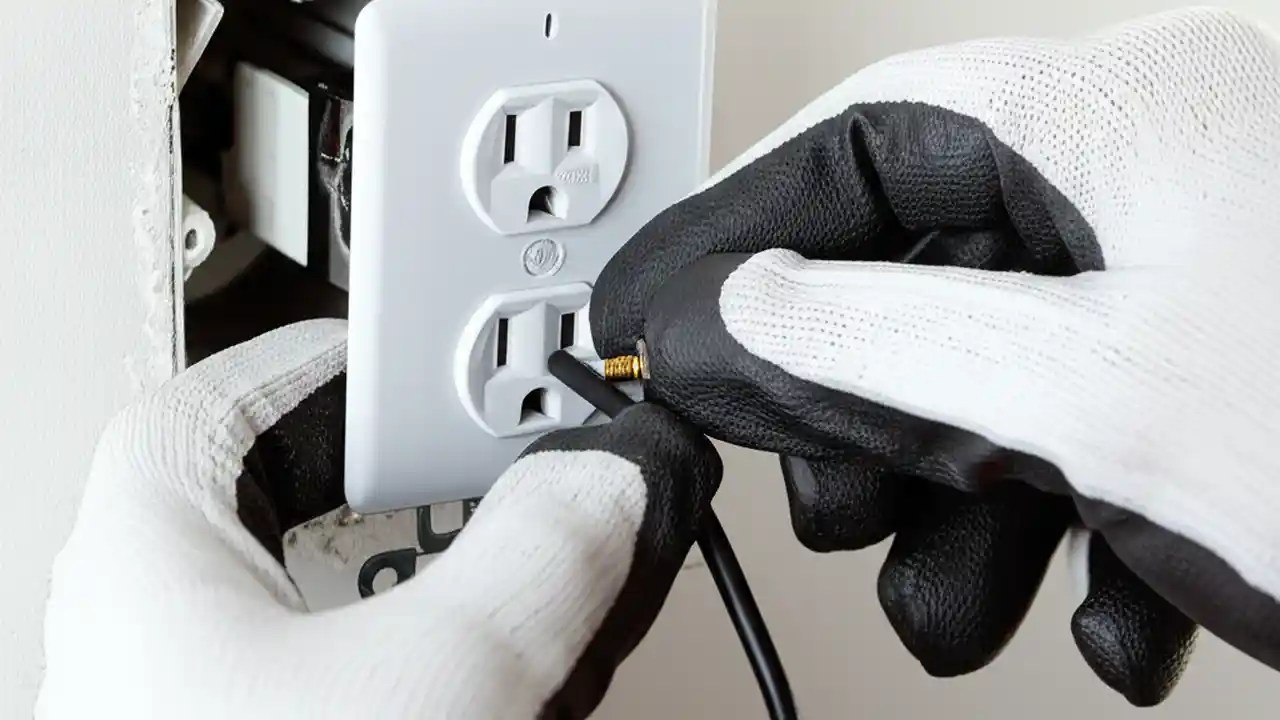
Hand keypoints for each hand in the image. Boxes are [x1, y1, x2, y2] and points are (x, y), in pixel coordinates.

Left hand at [37, 320, 719, 718]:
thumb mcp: (436, 686)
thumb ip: (538, 562)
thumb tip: (602, 487)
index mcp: (145, 550)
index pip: (239, 387)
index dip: (353, 355)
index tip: (449, 358)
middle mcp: (148, 617)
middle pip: (280, 478)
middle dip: (401, 460)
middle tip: (486, 446)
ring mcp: (188, 694)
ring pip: (312, 580)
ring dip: (414, 558)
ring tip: (499, 548)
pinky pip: (326, 662)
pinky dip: (406, 644)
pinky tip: (477, 672)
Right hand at [592, 7, 1279, 703]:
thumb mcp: (1098, 394)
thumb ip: (888, 334)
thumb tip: (747, 306)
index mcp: (1124, 119)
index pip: (864, 134)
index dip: (741, 227)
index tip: (661, 307)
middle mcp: (1164, 171)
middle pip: (928, 260)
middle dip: (868, 409)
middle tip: (833, 498)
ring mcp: (1210, 262)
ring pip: (1016, 362)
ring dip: (975, 503)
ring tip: (969, 607)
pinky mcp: (1239, 350)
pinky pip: (1109, 411)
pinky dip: (1084, 520)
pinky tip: (1113, 611)